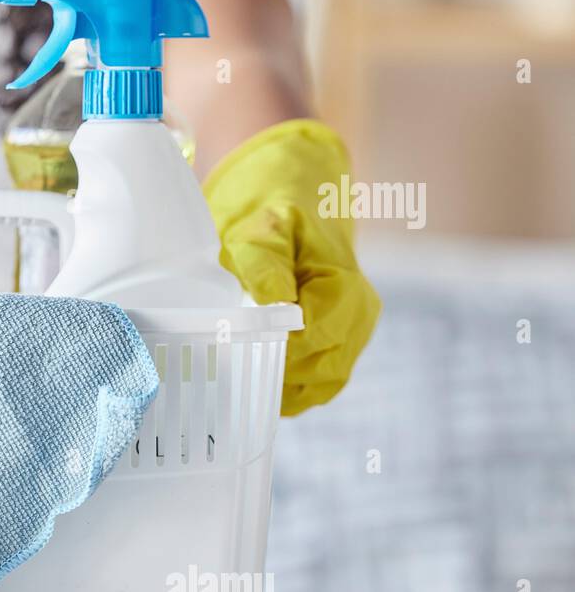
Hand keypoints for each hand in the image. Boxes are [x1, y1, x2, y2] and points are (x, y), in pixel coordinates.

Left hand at [204, 118, 380, 415]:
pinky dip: (290, 390)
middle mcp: (358, 315)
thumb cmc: (273, 215)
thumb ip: (265, 264)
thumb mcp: (261, 228)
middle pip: (321, 368)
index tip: (241, 343)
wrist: (290, 201)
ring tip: (242, 370)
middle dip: (277, 371)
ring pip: (321, 383)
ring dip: (282, 386)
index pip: (317, 337)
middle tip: (233, 361)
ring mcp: (351, 335)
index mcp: (345, 285)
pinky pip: (318, 385)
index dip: (279, 348)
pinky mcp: (337, 347)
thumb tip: (277, 304)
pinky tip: (259, 381)